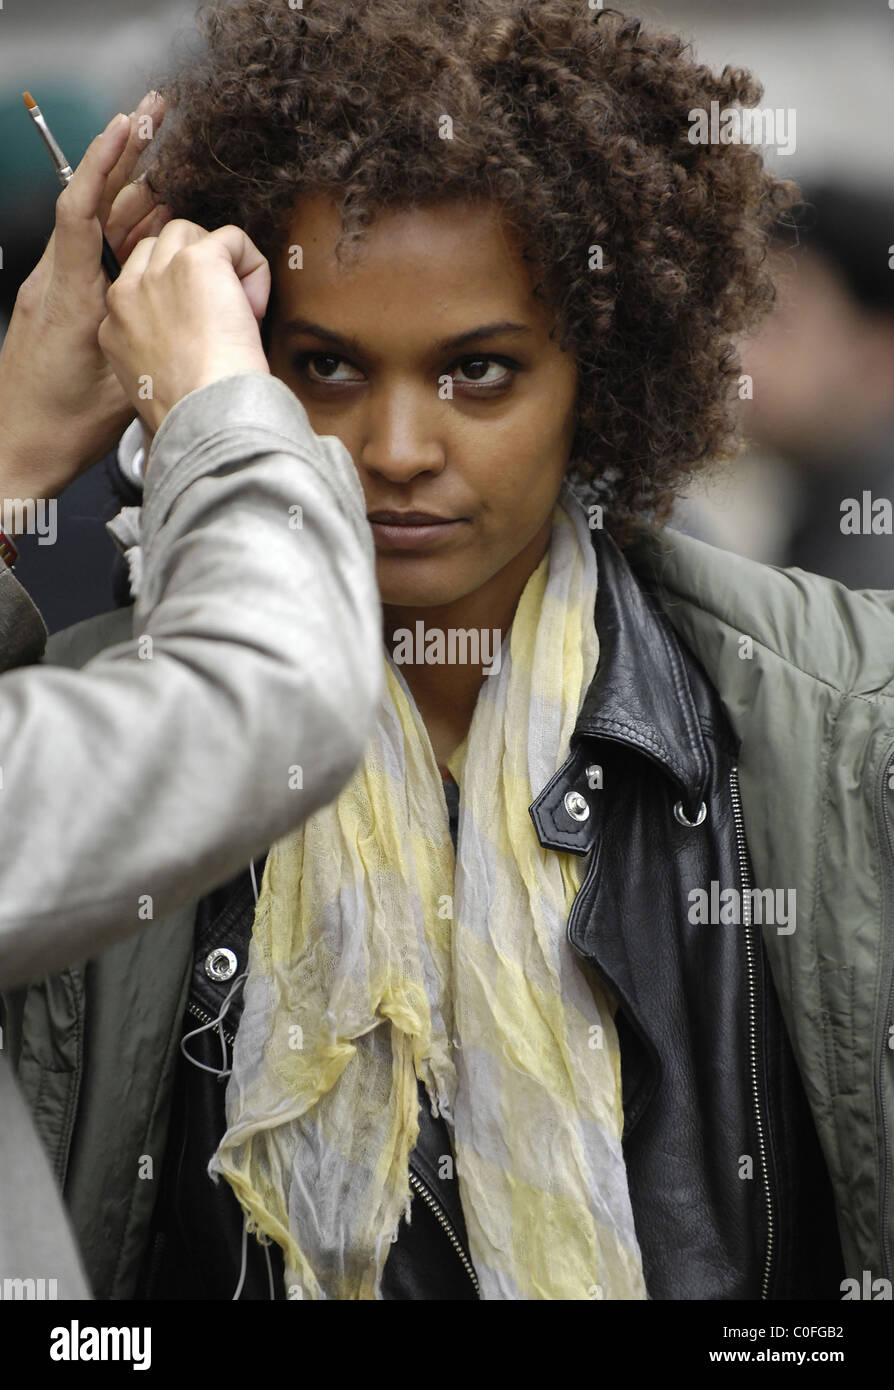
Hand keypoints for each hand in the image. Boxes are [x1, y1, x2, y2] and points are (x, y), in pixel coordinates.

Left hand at [0, 91, 172, 511]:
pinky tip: (150, 223)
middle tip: (157, 113)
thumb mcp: (120, 388)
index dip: (104, 161)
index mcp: (69, 295)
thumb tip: (187, 308)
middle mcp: (54, 283)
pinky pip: (94, 254)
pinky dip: (122, 230)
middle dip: (125, 154)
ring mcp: (55, 292)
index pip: (80, 209)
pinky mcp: (60, 306)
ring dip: (128, 190)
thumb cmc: (58, 428)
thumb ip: (148, 339)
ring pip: (95, 228)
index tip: (130, 124)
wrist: (15, 452)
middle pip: (90, 203)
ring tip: (164, 155)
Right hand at [96, 219, 270, 436]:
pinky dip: (254, 264)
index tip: (201, 328)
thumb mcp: (155, 382)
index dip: (176, 293)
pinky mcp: (197, 262)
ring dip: (221, 260)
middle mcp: (129, 294)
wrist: (206, 414)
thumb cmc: (193, 412)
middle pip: (160, 246)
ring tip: (242, 307)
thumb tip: (188, 337)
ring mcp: (160, 273)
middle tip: (223, 316)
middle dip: (195, 267)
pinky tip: (256, 306)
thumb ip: (158, 350)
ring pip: (190, 231)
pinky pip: (232, 238)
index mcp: (115, 325)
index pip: (139, 279)